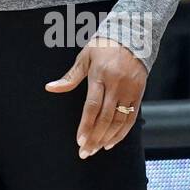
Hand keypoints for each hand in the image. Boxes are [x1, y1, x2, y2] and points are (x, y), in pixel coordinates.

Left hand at [45, 36, 146, 158]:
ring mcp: (129, 90)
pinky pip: (131, 118)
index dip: (86, 126)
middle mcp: (116, 85)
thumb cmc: (103, 46)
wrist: (132, 36)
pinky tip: (111, 142)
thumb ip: (69, 77)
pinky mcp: (139, 94)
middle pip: (105, 118)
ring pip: (119, 121)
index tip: (80, 141)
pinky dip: (122, 133)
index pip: (92, 107)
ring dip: (107, 138)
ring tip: (96, 150)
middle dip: (94, 137)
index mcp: (100, 76)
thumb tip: (50, 87)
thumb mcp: (84, 57)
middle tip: (85, 152)